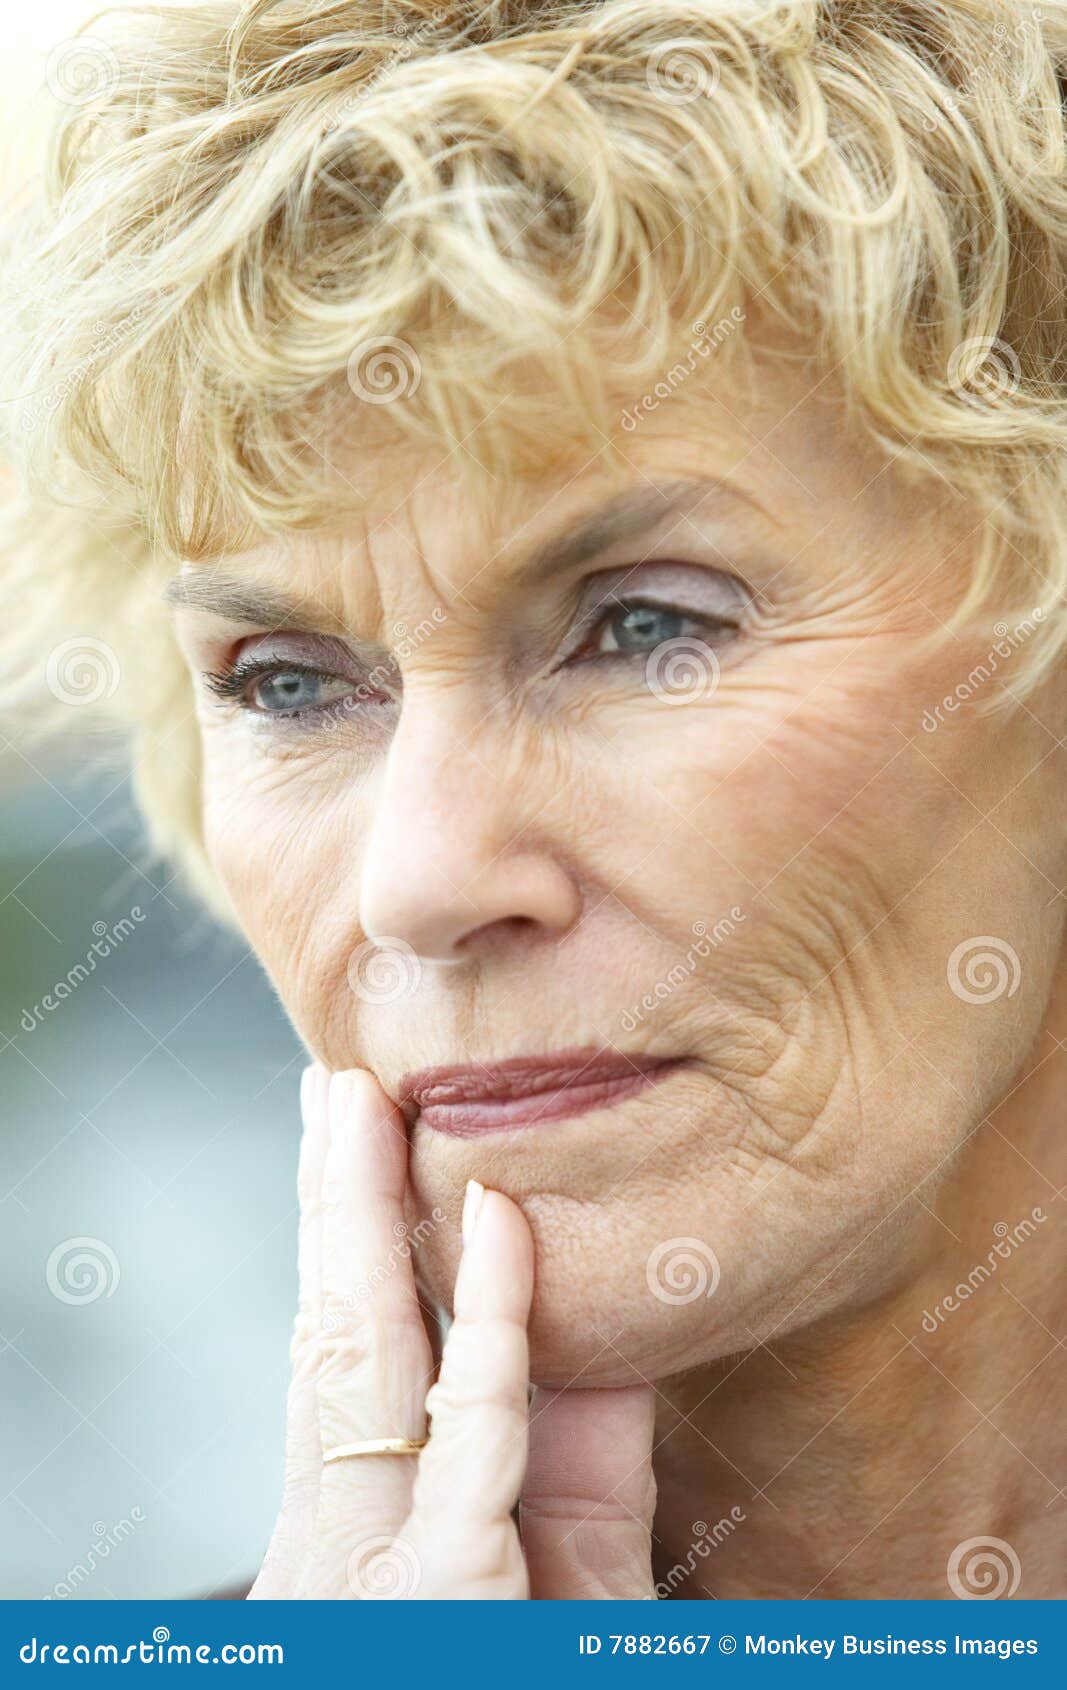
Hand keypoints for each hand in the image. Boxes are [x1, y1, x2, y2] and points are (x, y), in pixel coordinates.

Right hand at [249, 1065, 657, 1598]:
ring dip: (364, 1209)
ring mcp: (370, 1574)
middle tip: (333, 1084)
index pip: (343, 1364)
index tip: (346, 1146)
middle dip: (334, 1199)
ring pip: (363, 1351)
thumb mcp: (578, 1582)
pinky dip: (491, 1308)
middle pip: (333, 1335)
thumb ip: (584, 1474)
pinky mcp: (439, 1596)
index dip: (344, 1248)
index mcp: (365, 1538)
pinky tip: (495, 1213)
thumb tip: (599, 1335)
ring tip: (360, 1098)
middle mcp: (342, 1545)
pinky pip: (474, 1423)